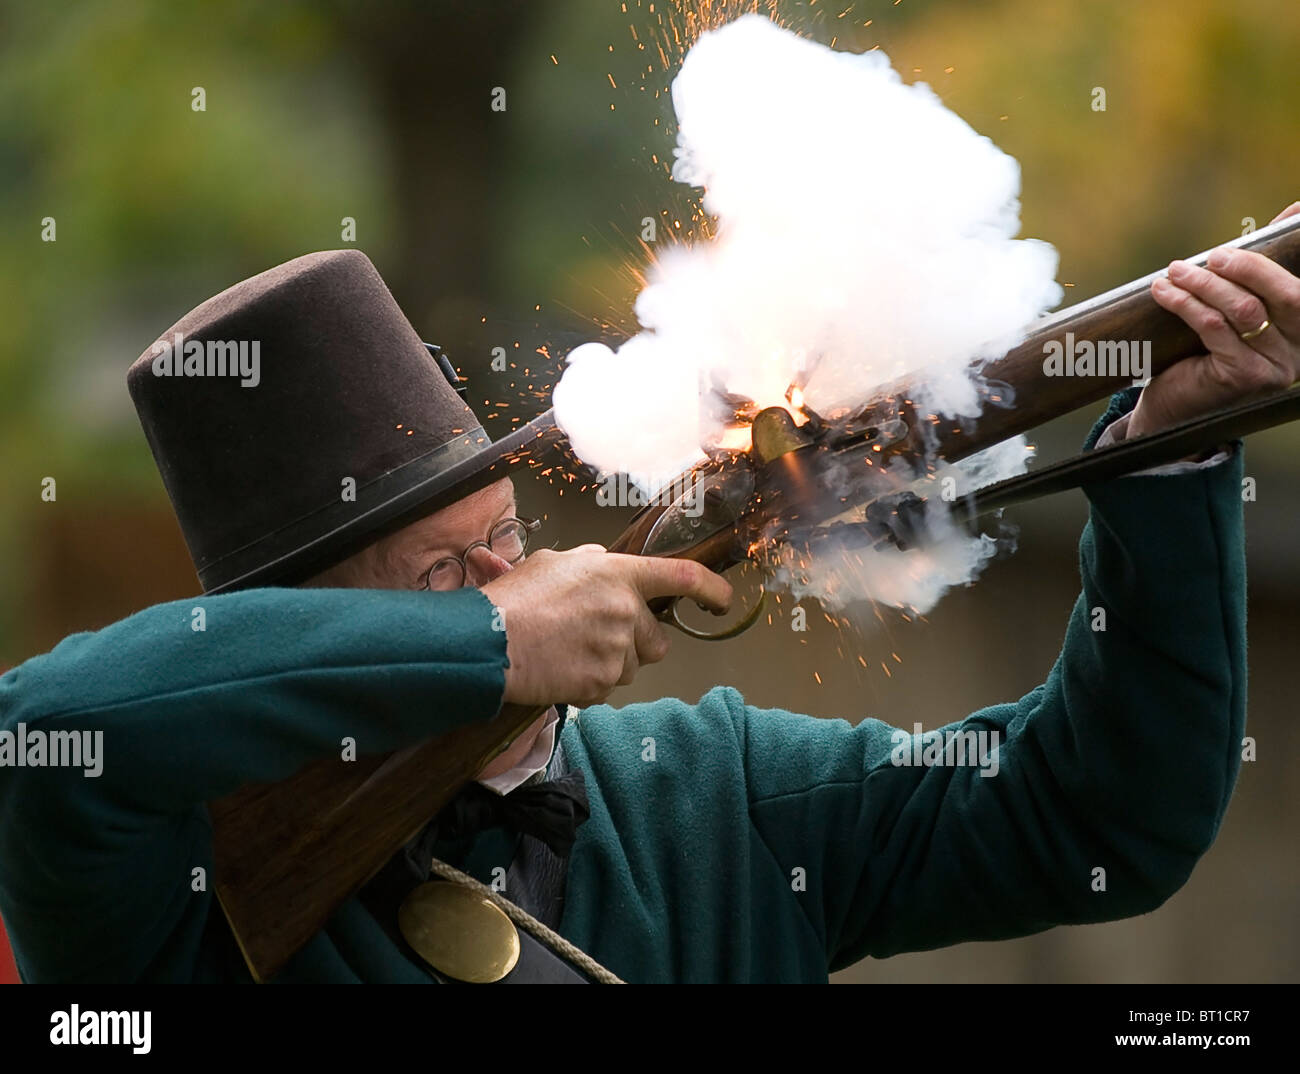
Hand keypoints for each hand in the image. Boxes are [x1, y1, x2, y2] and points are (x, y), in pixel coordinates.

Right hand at [481, 545, 731, 706]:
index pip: (683, 577)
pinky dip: (588, 684)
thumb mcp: (552, 562)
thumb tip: (600, 558)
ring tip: (569, 652)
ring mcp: (617, 649)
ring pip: (632, 666)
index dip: (712, 590)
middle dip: (636, 643)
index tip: (723, 601)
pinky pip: (607, 688)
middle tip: (599, 638)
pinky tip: (561, 670)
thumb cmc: (513, 599)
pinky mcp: (602, 682)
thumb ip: (587, 561)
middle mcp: (626, 610)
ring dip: (610, 663)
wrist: (489, 640)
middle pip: (657, 639)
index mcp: (618, 574)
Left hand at [1131, 202, 1299, 437]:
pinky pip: (1214, 327)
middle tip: (1212, 256)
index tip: (1275, 224)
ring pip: (1243, 309)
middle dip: (1247, 266)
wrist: (1173, 409)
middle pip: (1285, 294)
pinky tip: (1163, 292)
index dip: (1288, 255)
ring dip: (1204, 283)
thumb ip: (1261, 271)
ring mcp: (1275, 367)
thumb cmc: (1205, 354)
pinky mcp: (1243, 376)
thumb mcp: (1235, 310)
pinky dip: (1186, 303)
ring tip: (1175, 271)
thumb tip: (1293, 211)